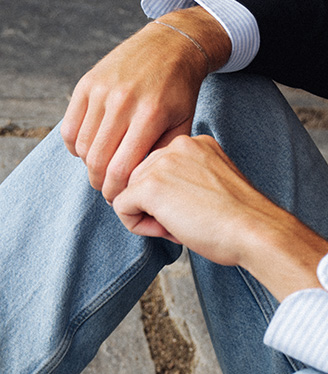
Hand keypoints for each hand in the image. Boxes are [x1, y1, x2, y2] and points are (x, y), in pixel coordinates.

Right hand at [60, 7, 229, 202]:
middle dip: (100, 183)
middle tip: (108, 187)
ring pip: (81, 148)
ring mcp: (102, 90)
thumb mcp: (182, 125)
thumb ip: (160, 157)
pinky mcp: (87, 84)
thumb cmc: (178, 91)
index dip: (116, 192)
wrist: (170, 44)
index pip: (120, 170)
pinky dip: (75, 146)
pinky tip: (90, 146)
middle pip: (97, 162)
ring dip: (89, 165)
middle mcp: (123, 101)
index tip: (119, 198)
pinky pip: (69, 129)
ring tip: (102, 166)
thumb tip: (136, 186)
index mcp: (151, 115)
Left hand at [112, 134, 327, 299]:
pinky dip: (138, 226)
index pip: (158, 168)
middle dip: (153, 206)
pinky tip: (169, 229)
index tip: (192, 210)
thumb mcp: (210, 186)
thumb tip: (151, 198)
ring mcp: (162, 163)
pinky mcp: (149, 186)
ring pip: (127, 193)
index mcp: (195, 143)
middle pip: (138, 178)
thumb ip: (183, 181)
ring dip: (147, 216)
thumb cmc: (237, 220)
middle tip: (184, 222)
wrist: (253, 230)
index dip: (167, 197)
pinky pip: (121, 208)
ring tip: (180, 225)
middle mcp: (177, 144)